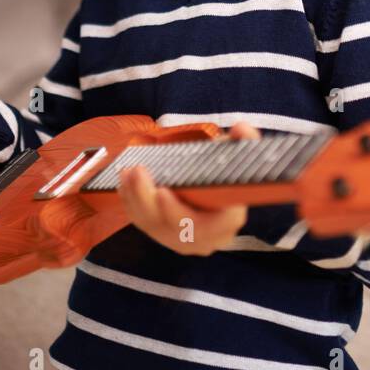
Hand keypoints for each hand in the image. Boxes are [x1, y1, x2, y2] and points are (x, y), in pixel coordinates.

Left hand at [117, 122, 257, 255]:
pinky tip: (125, 182)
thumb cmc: (225, 173)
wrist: (213, 190)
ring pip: (154, 227)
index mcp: (229, 221)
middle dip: (150, 202)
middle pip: (175, 229)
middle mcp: (208, 238)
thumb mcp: (237, 155)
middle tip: (137, 172)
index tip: (163, 192)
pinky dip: (131, 203)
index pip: (212, 226)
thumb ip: (244, 142)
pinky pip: (143, 224)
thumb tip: (241, 129)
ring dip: (136, 199)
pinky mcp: (165, 236)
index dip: (183, 213)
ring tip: (128, 171)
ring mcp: (184, 240)